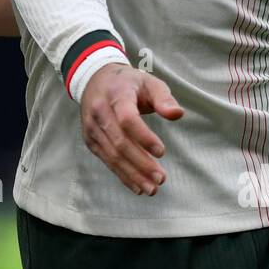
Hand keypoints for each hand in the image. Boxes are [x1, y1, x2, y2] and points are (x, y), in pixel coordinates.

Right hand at [80, 63, 183, 195]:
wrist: (95, 80)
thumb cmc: (128, 83)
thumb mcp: (149, 82)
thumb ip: (164, 98)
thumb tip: (178, 114)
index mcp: (116, 95)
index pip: (128, 119)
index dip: (144, 137)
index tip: (162, 152)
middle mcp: (100, 112)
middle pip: (120, 142)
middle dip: (141, 163)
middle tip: (161, 178)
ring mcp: (92, 128)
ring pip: (112, 156)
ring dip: (133, 174)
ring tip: (152, 189)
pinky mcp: (90, 140)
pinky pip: (107, 160)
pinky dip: (123, 175)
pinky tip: (138, 187)